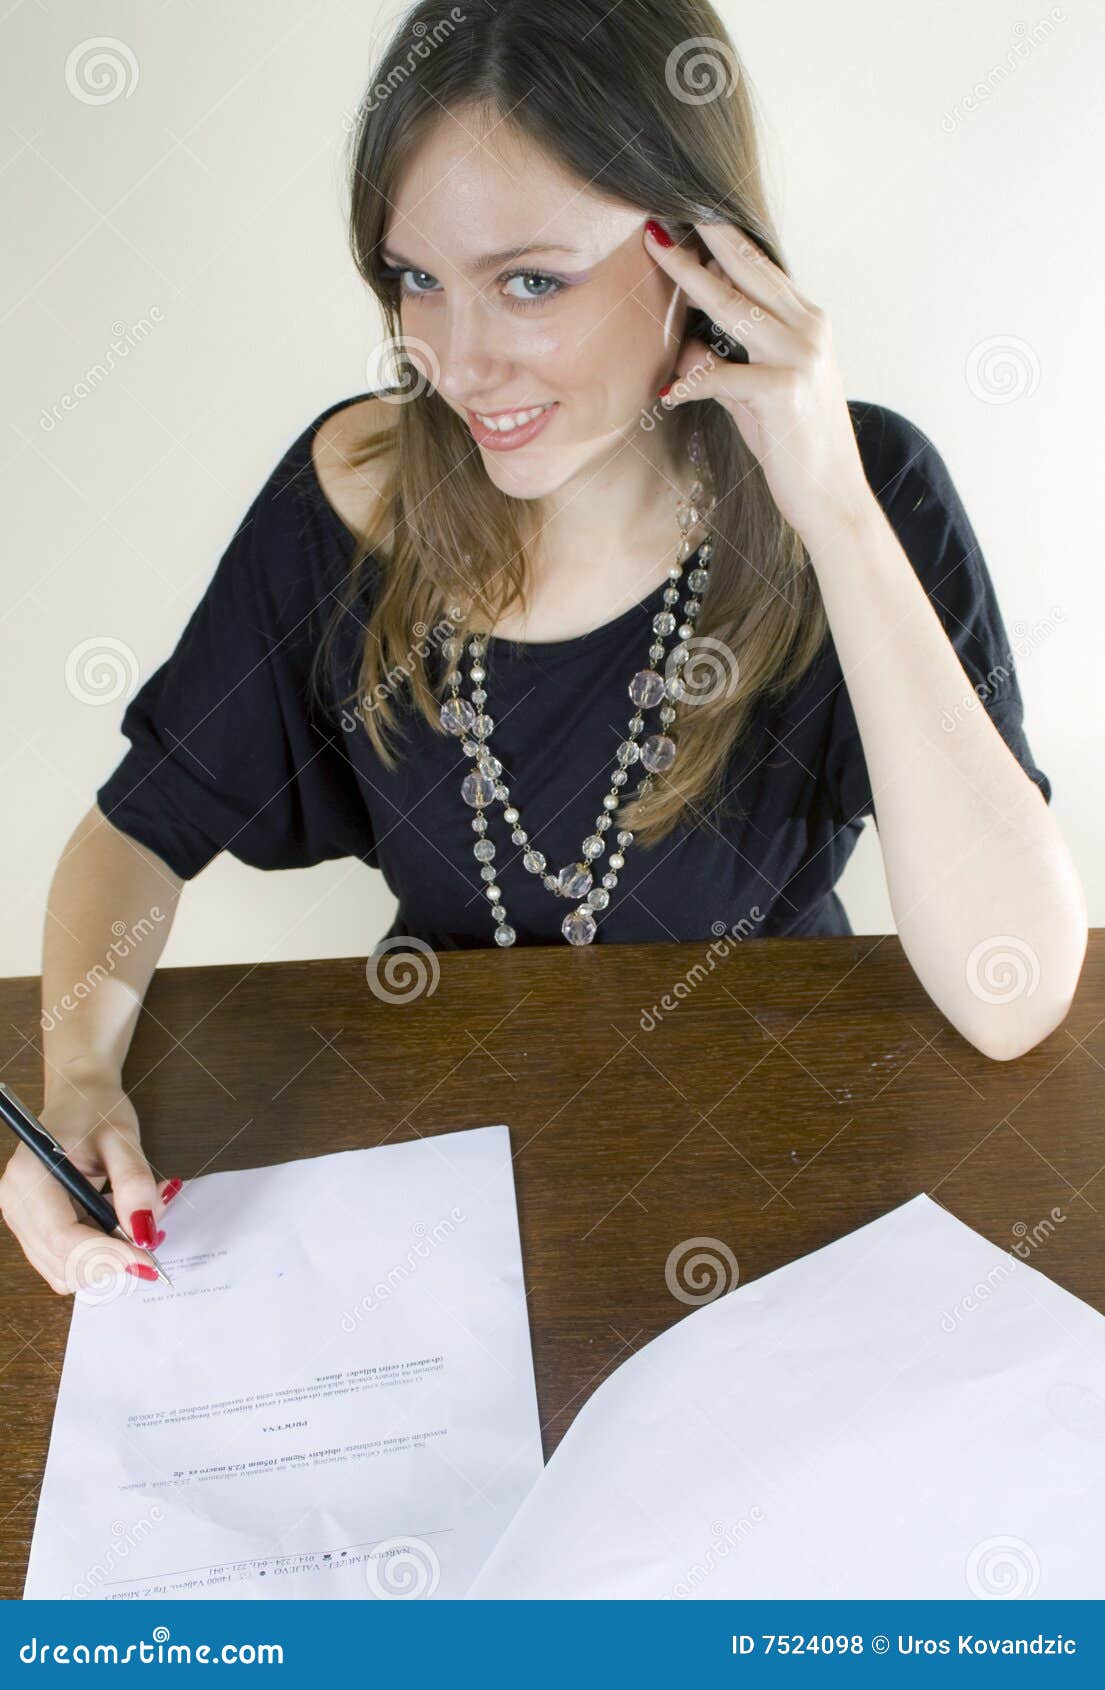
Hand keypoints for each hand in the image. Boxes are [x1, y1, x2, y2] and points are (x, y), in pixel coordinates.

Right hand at [0, 1068, 179, 1294]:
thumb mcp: (123, 1138)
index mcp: (30, 1176)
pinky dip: (96, 1254)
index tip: (147, 1256)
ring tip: (133, 1220)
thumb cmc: (96, 1110)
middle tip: (151, 1232)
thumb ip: (134, 1183)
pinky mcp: (33, 1228)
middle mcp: (16, 1202)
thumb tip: (144, 1233)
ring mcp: (20, 1218)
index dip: (107, 1253)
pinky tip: (115, 1224)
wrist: (78, 1097)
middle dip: (110, 1258)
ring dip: (104, 1259)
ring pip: (63, 1270)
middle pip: (61, 1261)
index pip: (63, 1235)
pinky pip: (65, 1260)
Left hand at [645, 217, 876, 548]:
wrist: (834, 496)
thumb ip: (724, 362)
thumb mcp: (756, 396)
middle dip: (708, 233)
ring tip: (660, 252)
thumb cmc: (795, 447)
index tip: (693, 213)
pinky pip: (722, 376)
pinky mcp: (783, 391)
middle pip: (749, 269)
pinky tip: (670, 393)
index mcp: (808, 323)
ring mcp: (800, 357)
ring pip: (734, 306)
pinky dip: (692, 381)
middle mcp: (809, 330)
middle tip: (672, 203)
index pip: (761, 269)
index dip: (725, 239)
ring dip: (692, 277)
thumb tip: (684, 342)